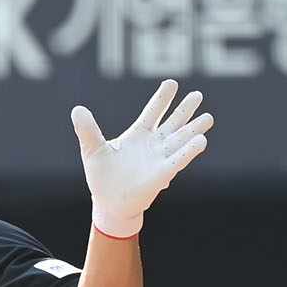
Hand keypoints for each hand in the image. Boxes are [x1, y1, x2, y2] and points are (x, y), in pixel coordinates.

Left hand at [71, 80, 212, 239]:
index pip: (152, 112)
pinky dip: (189, 151)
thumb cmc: (102, 177)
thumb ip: (88, 130)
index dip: (161, 99)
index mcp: (137, 135)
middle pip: (172, 123)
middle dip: (184, 110)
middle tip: (197, 94)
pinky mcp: (162, 174)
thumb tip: (77, 109)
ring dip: (193, 129)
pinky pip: (178, 160)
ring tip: (209, 118)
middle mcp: (152, 145)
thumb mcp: (92, 150)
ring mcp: (159, 159)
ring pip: (180, 140)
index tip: (171, 83)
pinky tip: (201, 141)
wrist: (109, 203)